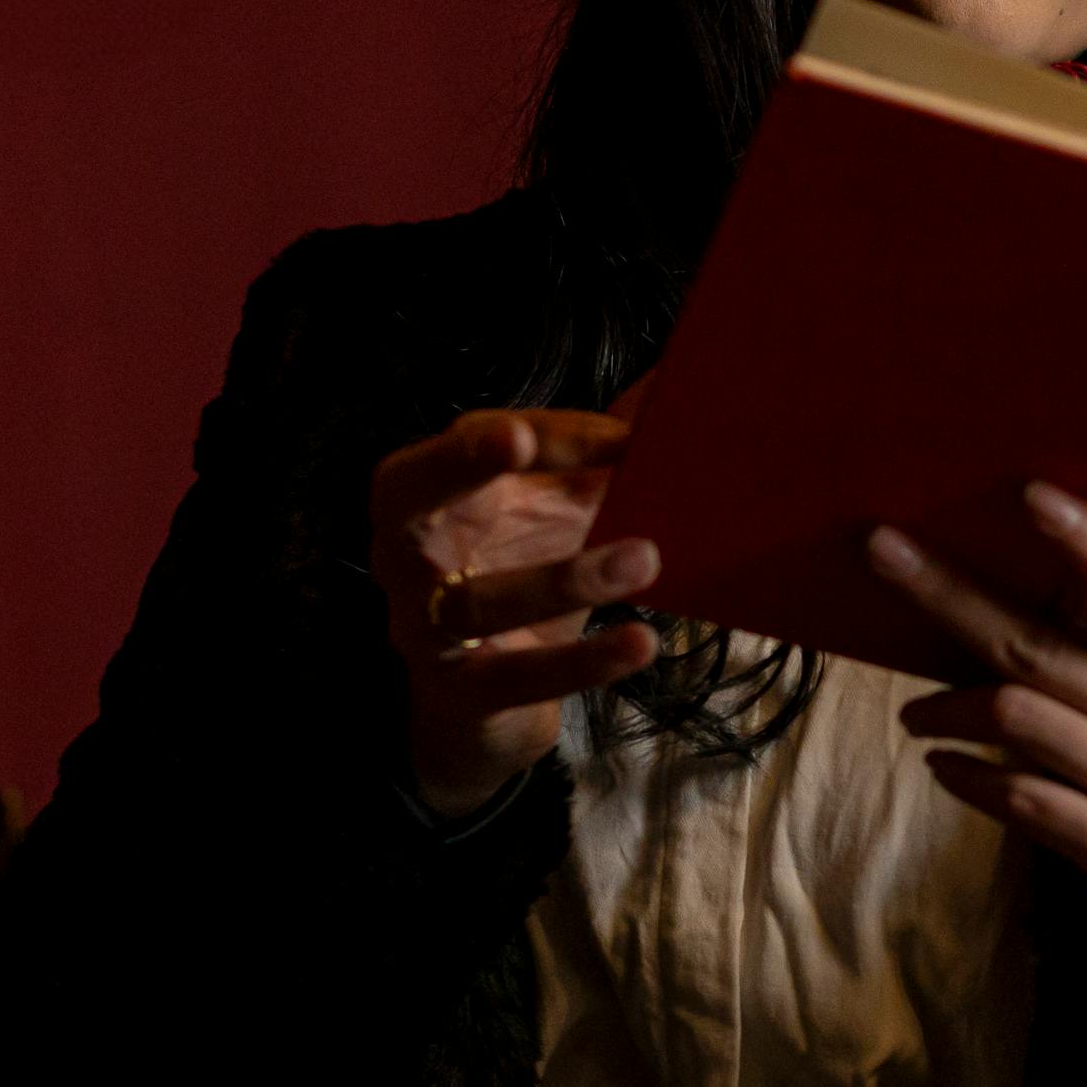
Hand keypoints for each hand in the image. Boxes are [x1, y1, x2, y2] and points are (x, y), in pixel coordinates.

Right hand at [371, 409, 663, 816]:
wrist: (492, 696)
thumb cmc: (522, 571)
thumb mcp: (558, 506)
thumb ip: (603, 452)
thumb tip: (677, 389)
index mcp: (430, 489)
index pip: (469, 436)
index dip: (543, 432)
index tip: (620, 436)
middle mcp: (408, 552)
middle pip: (409, 492)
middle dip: (459, 460)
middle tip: (520, 439)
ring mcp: (425, 625)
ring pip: (478, 600)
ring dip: (564, 578)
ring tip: (645, 558)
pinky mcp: (461, 691)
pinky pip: (515, 678)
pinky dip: (580, 662)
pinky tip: (640, 641)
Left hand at [877, 483, 1086, 1019]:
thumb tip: (1016, 629)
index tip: (1029, 495)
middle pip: (1046, 647)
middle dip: (952, 595)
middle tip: (885, 554)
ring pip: (1020, 719)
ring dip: (948, 709)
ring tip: (916, 716)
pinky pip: (1019, 797)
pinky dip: (966, 779)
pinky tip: (944, 771)